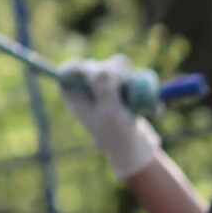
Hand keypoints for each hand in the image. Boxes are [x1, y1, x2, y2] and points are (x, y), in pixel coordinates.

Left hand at [56, 57, 166, 180]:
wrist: (134, 146)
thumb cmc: (116, 134)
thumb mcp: (109, 114)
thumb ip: (105, 89)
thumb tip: (104, 69)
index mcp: (74, 94)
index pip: (68, 71)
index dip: (76, 67)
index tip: (86, 72)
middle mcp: (86, 86)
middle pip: (94, 65)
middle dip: (111, 72)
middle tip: (122, 84)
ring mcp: (104, 83)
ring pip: (115, 65)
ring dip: (128, 79)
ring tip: (135, 101)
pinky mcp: (121, 84)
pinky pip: (131, 74)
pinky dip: (140, 85)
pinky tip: (143, 104)